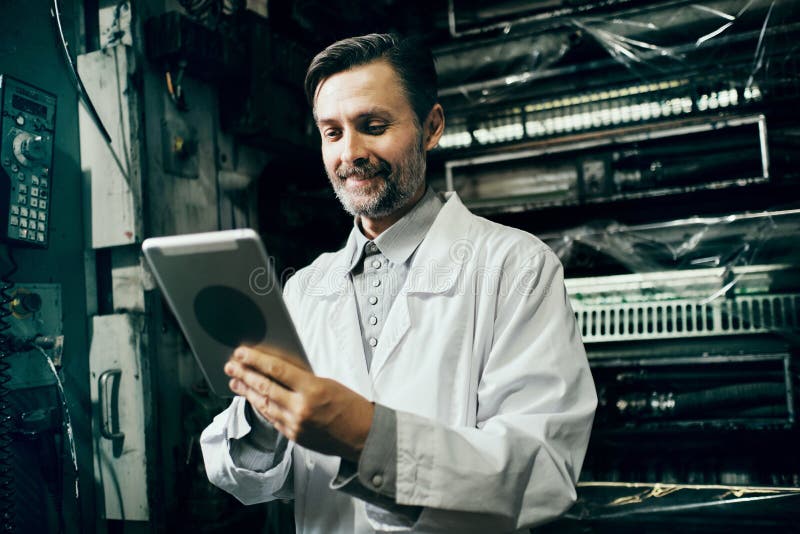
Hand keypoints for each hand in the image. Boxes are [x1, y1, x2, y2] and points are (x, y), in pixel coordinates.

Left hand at [224, 346, 374, 461]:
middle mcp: (301, 408)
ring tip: (235, 382)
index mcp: (312, 389)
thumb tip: (278, 370)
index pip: (277, 370)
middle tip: (231, 366)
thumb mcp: (328, 383)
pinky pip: (272, 418)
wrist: (363, 436)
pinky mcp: (294, 436)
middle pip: (265, 387)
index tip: (242, 353)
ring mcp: (295, 424)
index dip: (256, 360)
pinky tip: (252, 400)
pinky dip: (260, 407)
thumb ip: (302, 378)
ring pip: (264, 404)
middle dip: (245, 375)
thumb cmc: (351, 406)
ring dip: (247, 392)